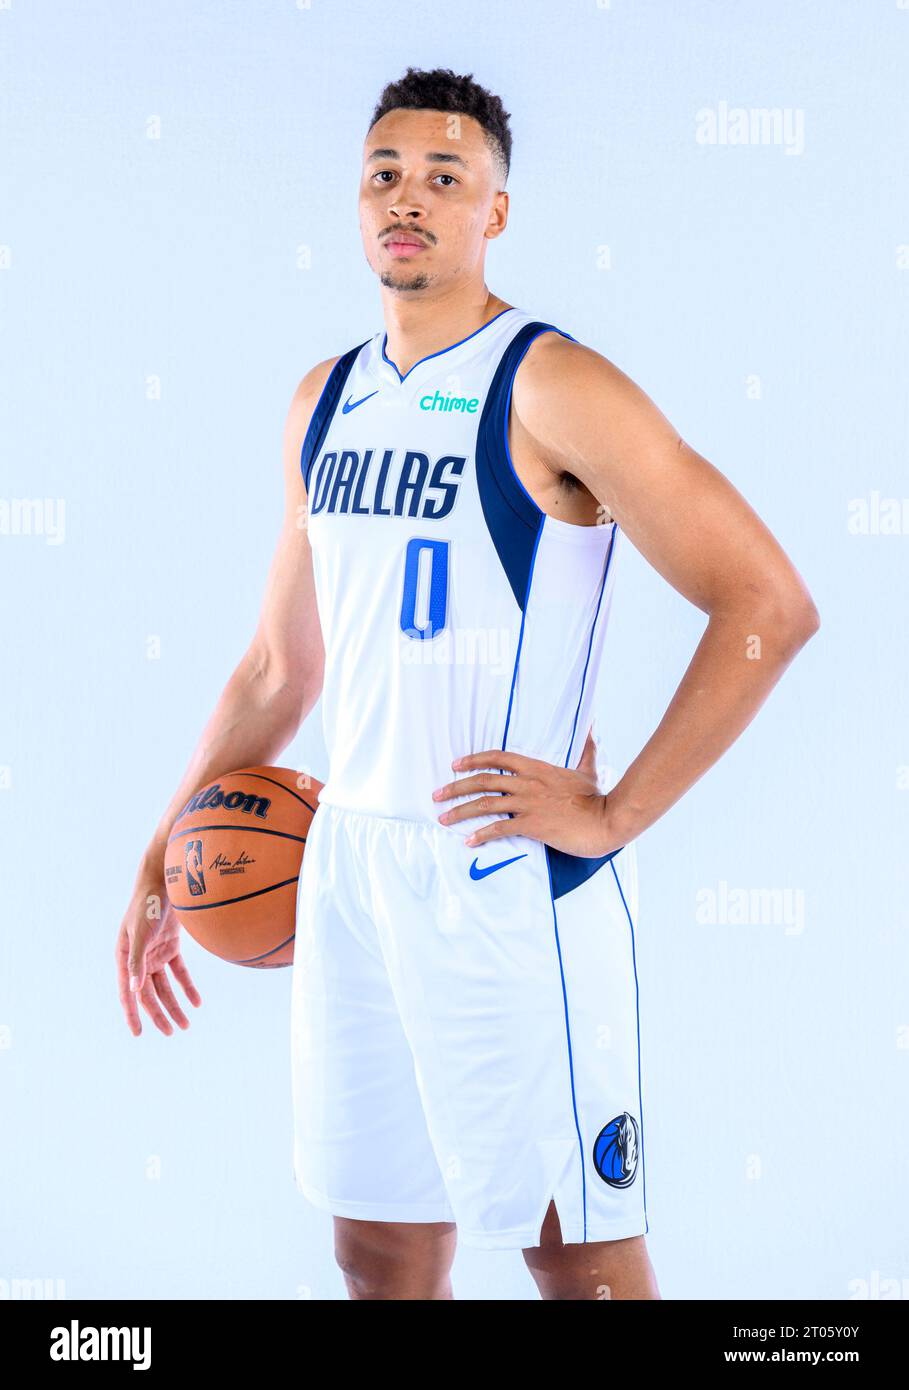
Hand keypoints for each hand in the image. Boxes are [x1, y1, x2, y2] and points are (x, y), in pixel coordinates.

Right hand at [116, 878, 201, 1036]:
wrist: (165, 881)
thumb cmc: (147, 905)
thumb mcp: (141, 933)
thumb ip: (137, 960)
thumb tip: (135, 990)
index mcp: (124, 957)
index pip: (128, 992)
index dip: (132, 1014)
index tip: (138, 1034)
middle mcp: (139, 958)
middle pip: (149, 994)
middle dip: (159, 1014)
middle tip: (171, 1032)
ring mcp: (155, 953)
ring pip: (165, 987)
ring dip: (175, 1005)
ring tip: (185, 1025)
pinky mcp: (170, 947)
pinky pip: (179, 972)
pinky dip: (187, 987)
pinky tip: (197, 1002)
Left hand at [432, 736, 621, 858]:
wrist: (606, 820)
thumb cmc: (596, 797)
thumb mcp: (588, 768)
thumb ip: (585, 748)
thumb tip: (591, 725)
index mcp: (536, 768)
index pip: (498, 758)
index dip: (473, 759)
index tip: (455, 765)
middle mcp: (527, 783)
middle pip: (483, 781)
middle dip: (455, 787)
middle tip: (437, 795)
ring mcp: (528, 804)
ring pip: (485, 804)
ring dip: (460, 811)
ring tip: (443, 818)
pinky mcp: (532, 825)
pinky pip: (500, 828)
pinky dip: (481, 835)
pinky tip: (469, 841)